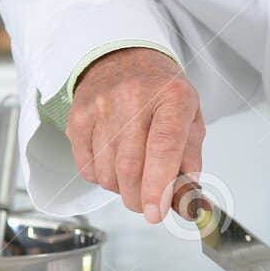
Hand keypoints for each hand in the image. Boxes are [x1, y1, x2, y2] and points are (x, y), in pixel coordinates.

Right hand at [68, 48, 204, 222]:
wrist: (123, 57)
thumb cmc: (161, 92)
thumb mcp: (190, 116)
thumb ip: (190, 159)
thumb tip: (187, 201)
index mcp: (172, 98)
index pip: (163, 147)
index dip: (159, 186)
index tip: (156, 213)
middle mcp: (134, 99)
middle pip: (131, 167)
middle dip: (139, 199)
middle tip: (147, 205)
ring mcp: (102, 106)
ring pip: (107, 172)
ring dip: (121, 189)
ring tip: (132, 177)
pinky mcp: (78, 117)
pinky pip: (86, 166)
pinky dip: (101, 177)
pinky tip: (113, 164)